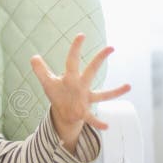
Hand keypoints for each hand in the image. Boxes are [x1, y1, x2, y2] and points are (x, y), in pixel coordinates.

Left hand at [30, 33, 130, 148]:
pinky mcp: (84, 112)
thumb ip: (40, 70)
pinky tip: (106, 127)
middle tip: (111, 47)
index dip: (75, 48)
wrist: (64, 112)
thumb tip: (33, 57)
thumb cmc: (58, 94)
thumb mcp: (47, 82)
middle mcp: (81, 85)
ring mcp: (85, 98)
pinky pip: (92, 117)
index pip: (72, 60)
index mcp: (71, 77)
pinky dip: (98, 122)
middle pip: (92, 71)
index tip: (81, 35)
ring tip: (128, 86)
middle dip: (99, 59)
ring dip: (114, 92)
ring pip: (101, 94)